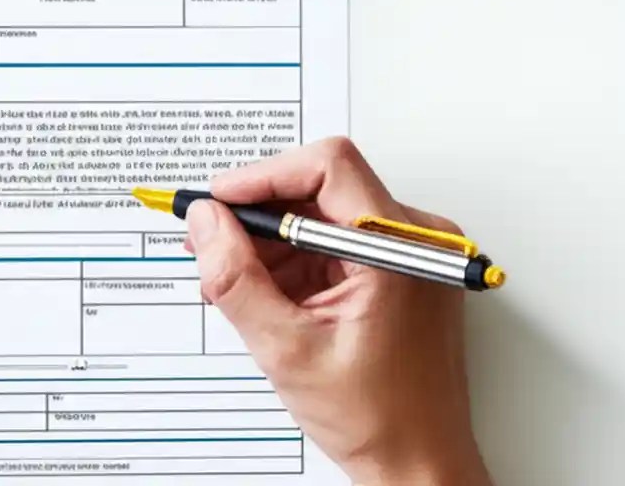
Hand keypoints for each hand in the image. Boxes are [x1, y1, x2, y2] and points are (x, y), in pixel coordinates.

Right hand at [185, 138, 491, 485]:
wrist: (418, 464)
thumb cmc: (378, 419)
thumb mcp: (286, 349)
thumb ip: (237, 279)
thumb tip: (206, 223)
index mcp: (400, 249)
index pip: (327, 168)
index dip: (262, 177)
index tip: (218, 202)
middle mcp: (415, 239)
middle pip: (319, 188)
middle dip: (256, 216)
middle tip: (209, 242)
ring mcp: (408, 253)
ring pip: (320, 216)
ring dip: (269, 244)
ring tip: (232, 283)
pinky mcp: (396, 269)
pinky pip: (331, 242)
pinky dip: (291, 263)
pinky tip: (265, 295)